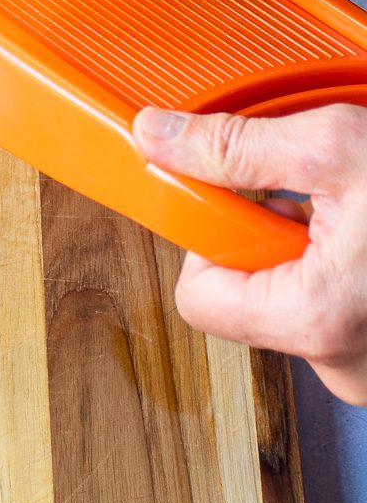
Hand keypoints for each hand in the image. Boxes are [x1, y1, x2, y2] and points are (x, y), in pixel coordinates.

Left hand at [133, 103, 366, 403]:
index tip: (241, 203)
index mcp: (315, 322)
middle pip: (244, 301)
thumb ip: (235, 147)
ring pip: (292, 303)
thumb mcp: (333, 148)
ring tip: (356, 221)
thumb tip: (157, 136)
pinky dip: (341, 272)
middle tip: (320, 207)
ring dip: (311, 254)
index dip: (210, 242)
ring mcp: (364, 366)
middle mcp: (341, 366)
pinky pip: (332, 311)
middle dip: (272, 243)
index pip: (196, 300)